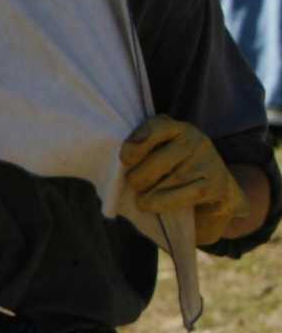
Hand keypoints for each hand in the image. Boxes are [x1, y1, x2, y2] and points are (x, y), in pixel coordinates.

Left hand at [121, 115, 246, 245]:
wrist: (216, 192)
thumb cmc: (174, 171)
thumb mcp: (157, 153)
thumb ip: (139, 149)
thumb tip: (116, 161)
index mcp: (176, 128)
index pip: (155, 127)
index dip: (135, 144)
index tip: (125, 159)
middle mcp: (194, 140)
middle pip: (155, 162)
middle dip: (137, 179)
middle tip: (137, 185)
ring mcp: (207, 161)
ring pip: (165, 183)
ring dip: (147, 197)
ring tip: (144, 199)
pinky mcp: (215, 184)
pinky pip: (180, 196)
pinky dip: (162, 204)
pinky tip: (156, 205)